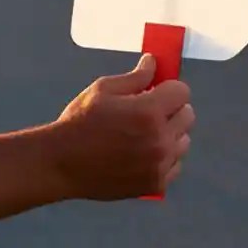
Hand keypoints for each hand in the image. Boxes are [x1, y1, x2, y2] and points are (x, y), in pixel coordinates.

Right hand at [51, 55, 193, 200]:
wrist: (60, 164)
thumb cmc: (79, 122)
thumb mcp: (103, 90)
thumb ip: (135, 77)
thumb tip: (154, 62)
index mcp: (149, 111)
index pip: (182, 92)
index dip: (168, 88)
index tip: (156, 91)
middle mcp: (160, 138)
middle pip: (187, 116)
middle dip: (171, 109)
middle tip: (150, 112)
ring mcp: (159, 164)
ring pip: (183, 142)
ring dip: (170, 135)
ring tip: (143, 135)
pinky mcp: (154, 184)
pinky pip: (174, 165)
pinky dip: (164, 160)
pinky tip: (143, 155)